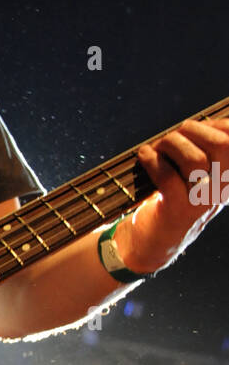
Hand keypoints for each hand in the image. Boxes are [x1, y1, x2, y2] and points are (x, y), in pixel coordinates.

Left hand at [116, 117, 228, 273]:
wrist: (154, 242)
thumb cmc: (175, 198)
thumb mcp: (199, 174)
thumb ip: (208, 150)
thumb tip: (211, 122)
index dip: (218, 125)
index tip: (196, 128)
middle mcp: (224, 191)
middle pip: (222, 145)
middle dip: (192, 131)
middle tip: (172, 137)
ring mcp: (203, 203)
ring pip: (195, 160)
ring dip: (170, 145)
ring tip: (157, 149)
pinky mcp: (179, 212)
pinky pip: (168, 177)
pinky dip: (153, 161)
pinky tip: (145, 156)